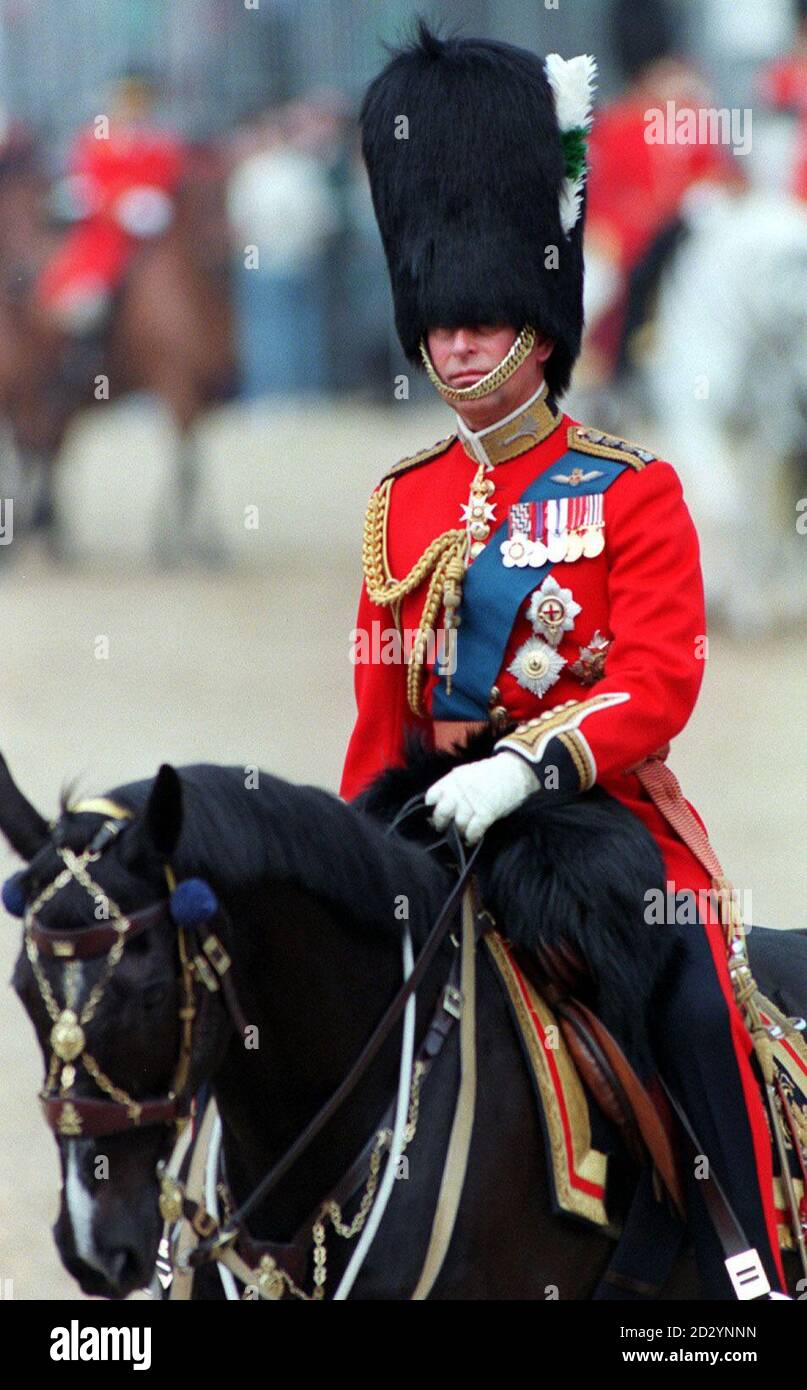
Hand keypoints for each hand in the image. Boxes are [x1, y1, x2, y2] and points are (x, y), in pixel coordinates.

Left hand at [424, 752, 538, 843]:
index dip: (430, 809)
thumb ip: (455, 788)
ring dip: (459, 832)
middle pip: (442, 813)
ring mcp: (472, 803)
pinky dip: (471, 837)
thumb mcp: (467, 774)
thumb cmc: (492, 772)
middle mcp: (459, 791)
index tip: (431, 816)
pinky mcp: (486, 813)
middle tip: (444, 829)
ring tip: (462, 834)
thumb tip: (445, 806)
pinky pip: (473, 831)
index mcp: (453, 779)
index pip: (432, 797)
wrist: (516, 769)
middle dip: (441, 824)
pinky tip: (472, 839)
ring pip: (458, 824)